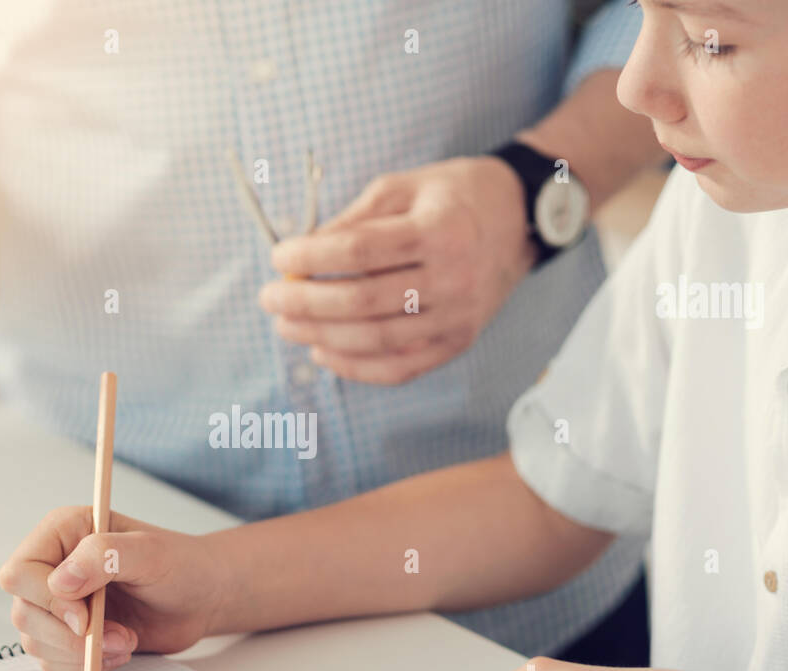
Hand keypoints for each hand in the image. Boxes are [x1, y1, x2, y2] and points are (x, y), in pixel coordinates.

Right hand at [0, 507, 228, 670]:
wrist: (200, 597)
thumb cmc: (180, 565)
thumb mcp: (149, 553)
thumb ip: (104, 556)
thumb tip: (60, 582)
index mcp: (62, 533)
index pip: (21, 572)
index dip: (47, 600)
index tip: (85, 619)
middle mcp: (51, 566)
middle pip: (24, 612)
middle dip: (69, 636)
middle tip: (120, 637)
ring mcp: (57, 603)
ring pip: (34, 642)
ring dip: (81, 654)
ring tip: (127, 642)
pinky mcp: (68, 633)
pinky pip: (53, 661)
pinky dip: (84, 667)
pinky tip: (119, 652)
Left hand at [258, 156, 535, 384]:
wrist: (518, 222)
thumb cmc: (451, 197)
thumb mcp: (404, 187)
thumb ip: (354, 219)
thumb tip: (301, 253)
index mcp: (439, 230)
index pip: (361, 251)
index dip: (312, 257)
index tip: (278, 256)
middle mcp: (454, 278)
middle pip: (363, 301)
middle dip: (305, 302)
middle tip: (269, 297)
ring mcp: (458, 317)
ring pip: (376, 340)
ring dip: (321, 336)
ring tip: (286, 325)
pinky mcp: (458, 343)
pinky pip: (400, 367)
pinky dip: (356, 367)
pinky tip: (322, 352)